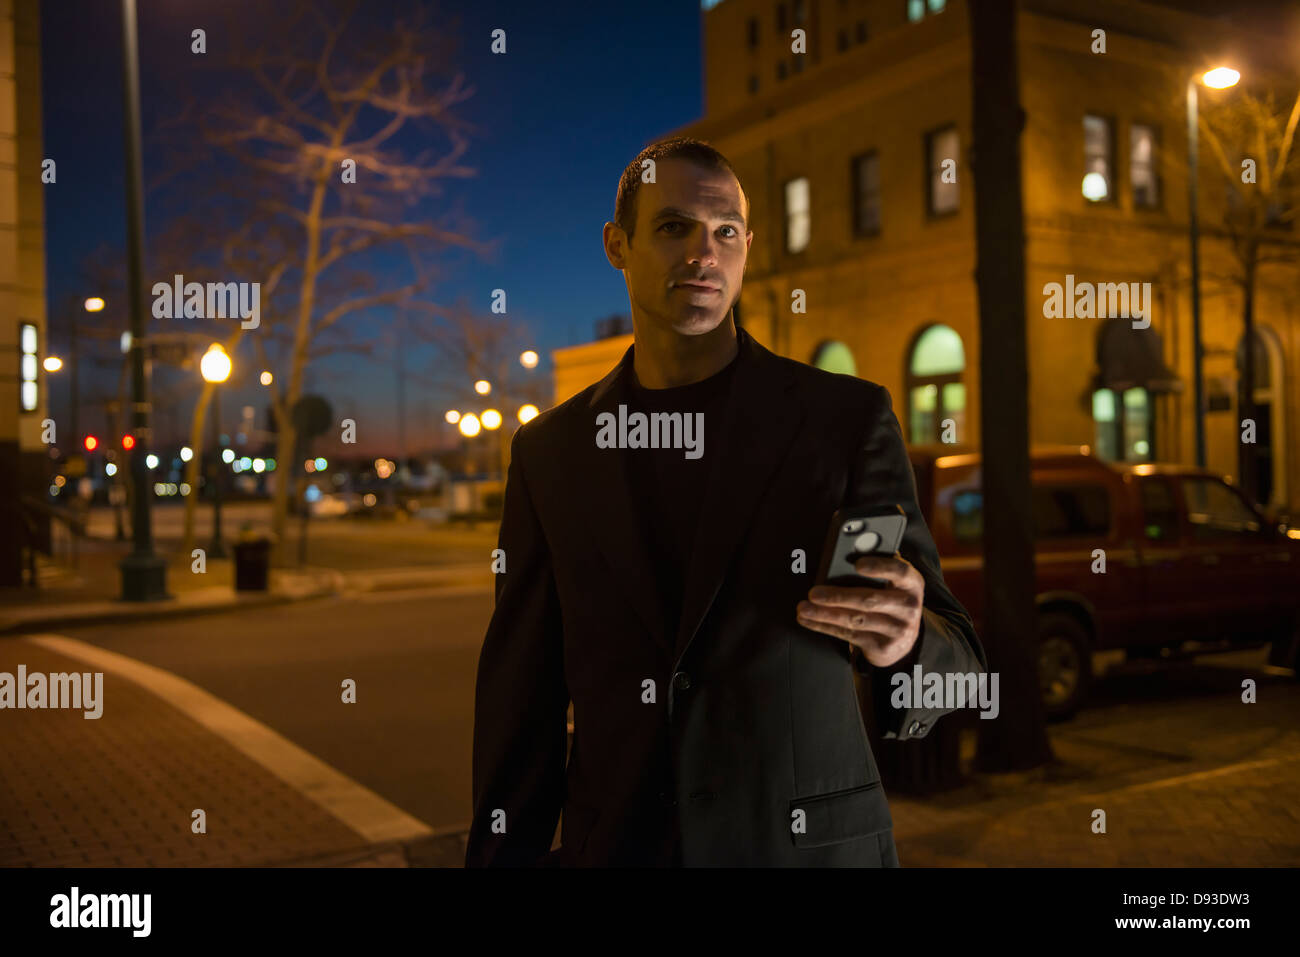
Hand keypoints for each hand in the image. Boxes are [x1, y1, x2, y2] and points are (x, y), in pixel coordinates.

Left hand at [796, 553, 924, 667]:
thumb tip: (848, 549)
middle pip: (870, 600)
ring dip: (825, 614)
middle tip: (814, 592)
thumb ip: (877, 564)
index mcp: (911, 582)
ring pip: (856, 620)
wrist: (904, 639)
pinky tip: (808, 619)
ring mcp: (897, 629)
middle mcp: (909, 606)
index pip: (900, 571)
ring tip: (804, 607)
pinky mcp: (882, 647)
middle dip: (838, 596)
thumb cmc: (890, 598)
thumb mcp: (892, 581)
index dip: (880, 567)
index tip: (857, 564)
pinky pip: (849, 635)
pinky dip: (824, 626)